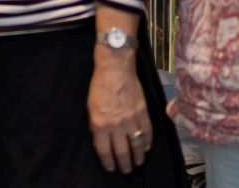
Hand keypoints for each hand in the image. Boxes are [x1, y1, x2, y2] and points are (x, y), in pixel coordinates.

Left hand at [87, 56, 150, 173]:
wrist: (115, 68)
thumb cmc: (99, 86)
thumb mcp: (91, 109)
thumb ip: (96, 127)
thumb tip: (101, 142)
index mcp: (100, 125)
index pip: (104, 151)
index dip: (108, 162)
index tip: (110, 167)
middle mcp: (116, 126)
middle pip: (122, 152)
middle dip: (124, 164)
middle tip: (125, 170)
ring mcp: (131, 120)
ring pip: (136, 145)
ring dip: (137, 157)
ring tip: (137, 163)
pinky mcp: (143, 113)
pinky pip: (147, 133)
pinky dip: (147, 143)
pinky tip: (145, 148)